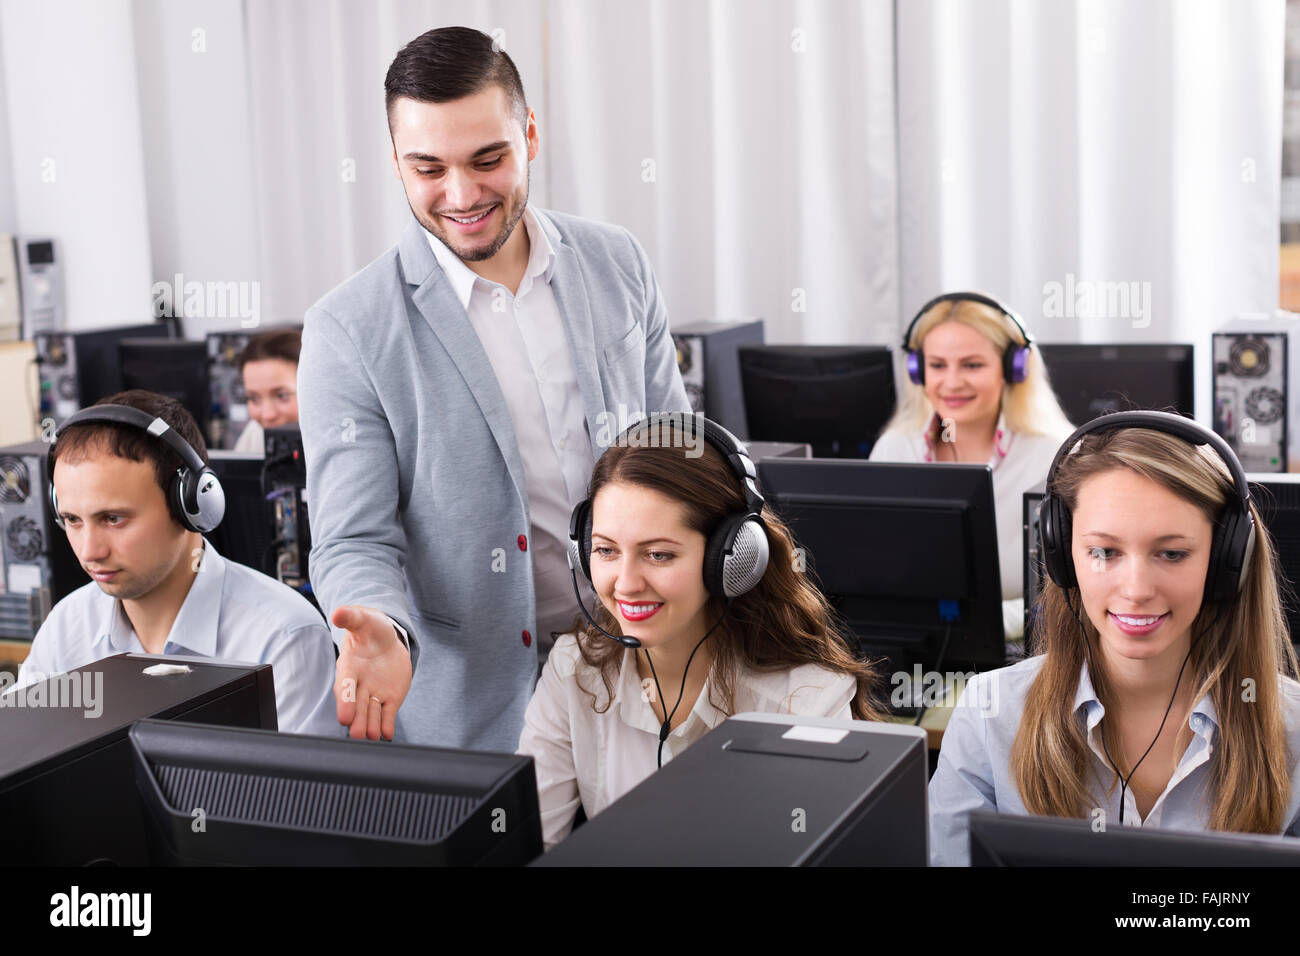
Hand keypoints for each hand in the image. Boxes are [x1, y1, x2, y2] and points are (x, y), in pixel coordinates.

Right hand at [332, 605, 411, 740]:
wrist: (385, 640)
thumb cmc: (370, 629)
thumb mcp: (362, 620)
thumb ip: (351, 617)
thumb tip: (338, 612)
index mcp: (349, 668)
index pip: (345, 686)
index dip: (345, 701)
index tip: (344, 717)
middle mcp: (359, 685)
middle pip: (356, 705)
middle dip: (356, 720)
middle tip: (357, 734)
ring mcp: (374, 693)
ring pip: (370, 713)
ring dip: (370, 725)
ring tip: (371, 737)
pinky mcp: (389, 698)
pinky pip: (387, 714)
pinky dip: (386, 725)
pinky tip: (387, 735)